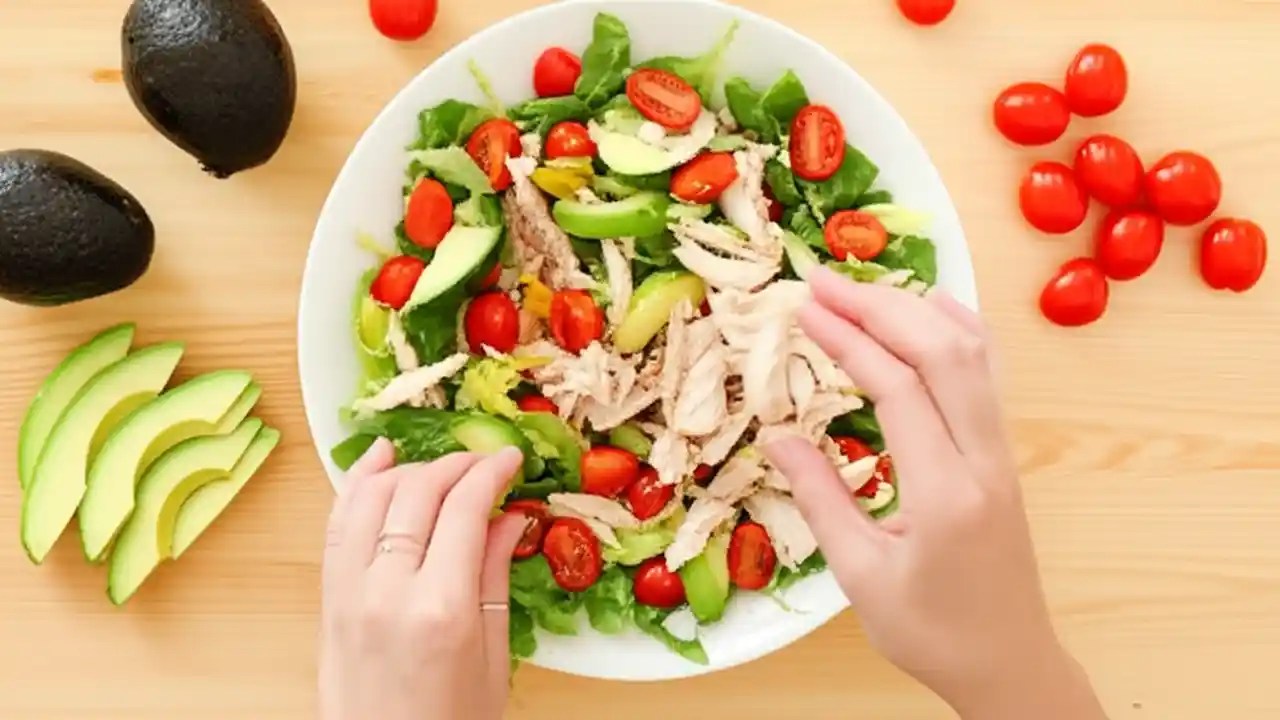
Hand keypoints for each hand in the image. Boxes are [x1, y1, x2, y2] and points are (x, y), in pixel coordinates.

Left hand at [319, 440, 526, 719]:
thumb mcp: (492, 656)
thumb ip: (495, 577)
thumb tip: (511, 518)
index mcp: (441, 608)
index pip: (464, 508)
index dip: (490, 471)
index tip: (510, 457)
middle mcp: (388, 590)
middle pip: (418, 492)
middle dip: (456, 465)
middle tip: (483, 462)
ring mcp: (350, 591)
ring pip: (372, 496)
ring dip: (409, 468)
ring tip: (440, 466)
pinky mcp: (329, 598)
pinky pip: (337, 522)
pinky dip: (356, 483)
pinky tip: (379, 460)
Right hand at [764, 268, 1105, 719]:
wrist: (1009, 663)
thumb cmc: (931, 631)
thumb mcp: (860, 576)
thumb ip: (819, 498)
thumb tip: (777, 434)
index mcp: (946, 492)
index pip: (899, 389)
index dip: (851, 339)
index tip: (806, 308)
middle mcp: (984, 460)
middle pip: (942, 352)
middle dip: (880, 305)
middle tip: (822, 280)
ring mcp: (1002, 454)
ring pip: (973, 355)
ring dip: (916, 310)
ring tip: (864, 283)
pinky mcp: (1004, 456)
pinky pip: (989, 376)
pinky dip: (960, 331)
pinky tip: (932, 308)